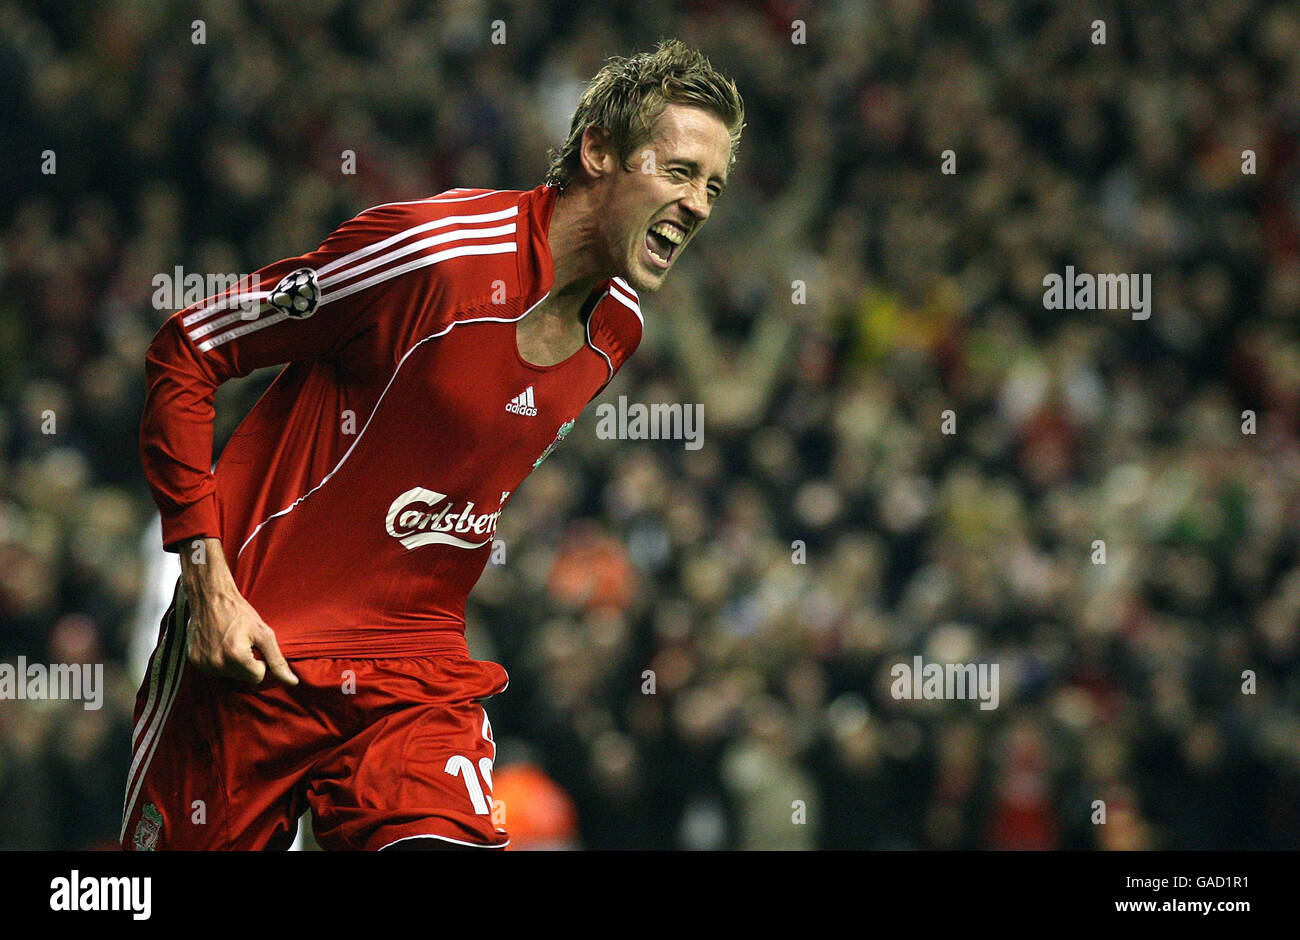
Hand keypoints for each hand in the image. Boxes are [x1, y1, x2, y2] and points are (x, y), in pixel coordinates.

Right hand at [179, 537, 298, 685]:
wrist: (210, 598)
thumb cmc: (240, 613)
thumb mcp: (264, 634)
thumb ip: (277, 661)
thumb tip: (292, 683)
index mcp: (236, 657)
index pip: (257, 677)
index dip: (260, 662)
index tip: (255, 646)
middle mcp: (217, 664)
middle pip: (242, 678)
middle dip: (247, 663)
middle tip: (242, 642)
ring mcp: (203, 663)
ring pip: (228, 675)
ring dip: (233, 663)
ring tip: (230, 642)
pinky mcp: (193, 660)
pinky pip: (213, 670)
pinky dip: (219, 660)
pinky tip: (218, 644)